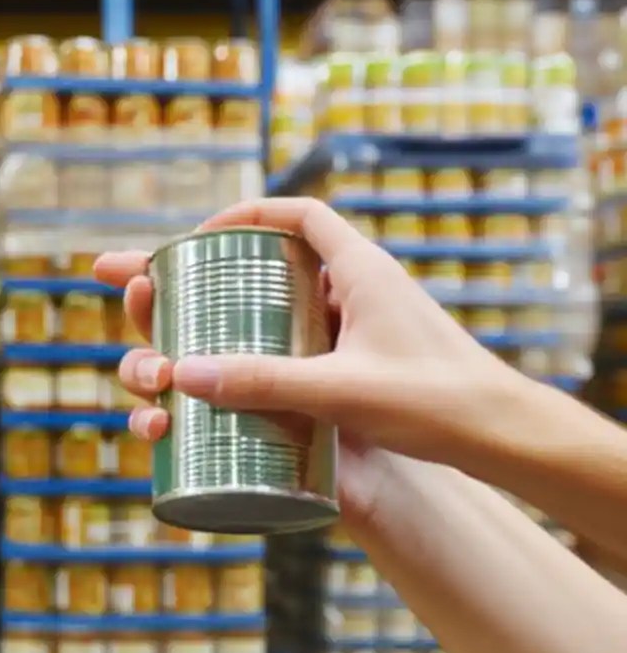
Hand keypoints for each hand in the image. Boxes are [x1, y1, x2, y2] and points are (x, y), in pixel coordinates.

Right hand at [94, 197, 539, 492]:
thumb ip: (262, 380)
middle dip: (209, 273)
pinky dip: (263, 347)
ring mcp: (362, 326)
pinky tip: (232, 378)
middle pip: (274, 262)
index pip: (297, 214)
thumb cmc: (436, 401)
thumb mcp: (340, 390)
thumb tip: (180, 372)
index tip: (198, 238)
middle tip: (151, 286)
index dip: (245, 215)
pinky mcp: (362, 361)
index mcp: (360, 269)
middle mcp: (358, 288)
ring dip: (234, 314)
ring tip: (181, 338)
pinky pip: (301, 339)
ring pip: (283, 304)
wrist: (502, 438)